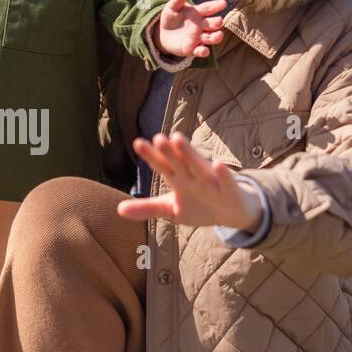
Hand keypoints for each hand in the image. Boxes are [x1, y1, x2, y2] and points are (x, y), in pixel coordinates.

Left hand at [117, 132, 263, 230]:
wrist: (233, 213)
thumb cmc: (200, 206)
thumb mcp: (171, 210)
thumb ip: (147, 208)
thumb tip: (118, 210)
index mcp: (179, 178)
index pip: (162, 165)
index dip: (151, 155)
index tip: (138, 143)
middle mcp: (194, 176)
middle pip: (179, 162)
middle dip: (169, 151)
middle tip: (158, 138)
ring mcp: (211, 182)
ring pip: (199, 166)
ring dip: (189, 154)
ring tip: (177, 139)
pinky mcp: (229, 191)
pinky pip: (227, 183)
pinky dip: (223, 175)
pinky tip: (217, 165)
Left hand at [156, 0, 226, 58]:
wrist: (164, 34)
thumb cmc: (170, 18)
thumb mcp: (171, 8)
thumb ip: (176, 3)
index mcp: (198, 13)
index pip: (208, 8)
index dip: (216, 6)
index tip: (224, 3)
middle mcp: (201, 25)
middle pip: (213, 24)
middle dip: (217, 22)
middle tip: (218, 21)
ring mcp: (198, 37)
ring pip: (212, 38)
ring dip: (216, 37)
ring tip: (219, 35)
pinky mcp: (193, 49)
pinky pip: (201, 51)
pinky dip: (203, 51)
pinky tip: (204, 51)